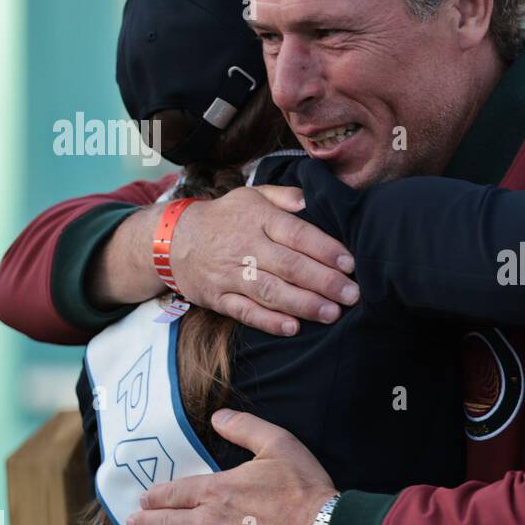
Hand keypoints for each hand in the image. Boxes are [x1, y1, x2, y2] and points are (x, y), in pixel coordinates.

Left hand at [126, 410, 335, 524]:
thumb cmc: (303, 489)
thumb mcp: (278, 444)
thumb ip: (245, 428)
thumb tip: (218, 416)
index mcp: (216, 491)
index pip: (173, 494)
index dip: (155, 497)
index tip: (144, 501)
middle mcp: (206, 523)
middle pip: (165, 524)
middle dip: (145, 524)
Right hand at [167, 185, 359, 335]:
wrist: (171, 238)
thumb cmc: (225, 218)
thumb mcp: (252, 196)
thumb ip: (285, 197)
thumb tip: (315, 198)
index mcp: (257, 218)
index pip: (296, 233)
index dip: (325, 249)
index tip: (351, 263)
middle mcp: (245, 245)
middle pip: (288, 265)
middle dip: (324, 281)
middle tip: (352, 294)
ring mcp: (229, 273)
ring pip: (270, 291)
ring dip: (303, 304)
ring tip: (332, 314)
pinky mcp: (217, 297)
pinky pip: (244, 311)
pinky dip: (268, 321)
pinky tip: (293, 328)